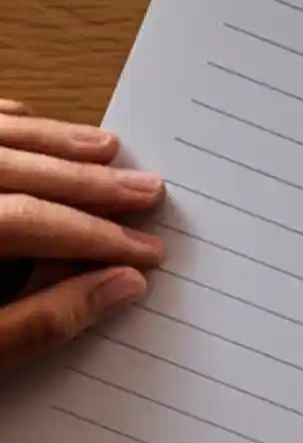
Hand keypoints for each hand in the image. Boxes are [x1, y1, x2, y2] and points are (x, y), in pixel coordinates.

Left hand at [0, 98, 165, 372]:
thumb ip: (39, 322)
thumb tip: (121, 289)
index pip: (30, 221)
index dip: (96, 237)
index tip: (147, 253)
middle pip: (17, 169)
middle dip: (90, 183)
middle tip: (148, 191)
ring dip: (52, 141)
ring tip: (105, 148)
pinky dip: (2, 123)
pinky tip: (27, 120)